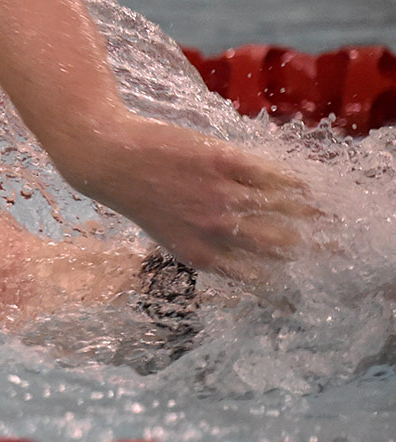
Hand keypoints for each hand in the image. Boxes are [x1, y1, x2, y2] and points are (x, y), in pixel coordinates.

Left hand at [59, 116, 317, 280]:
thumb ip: (207, 244)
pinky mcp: (223, 162)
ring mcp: (220, 195)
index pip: (257, 278)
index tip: (304, 279)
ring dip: (309, 213)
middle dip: (312, 247)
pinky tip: (302, 186)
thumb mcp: (170, 233)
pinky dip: (291, 183)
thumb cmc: (139, 197)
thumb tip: (247, 255)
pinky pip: (271, 176)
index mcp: (200, 255)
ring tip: (324, 214)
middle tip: (332, 245)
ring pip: (282, 209)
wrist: (109, 159)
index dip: (287, 281)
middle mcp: (215, 230)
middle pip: (280, 245)